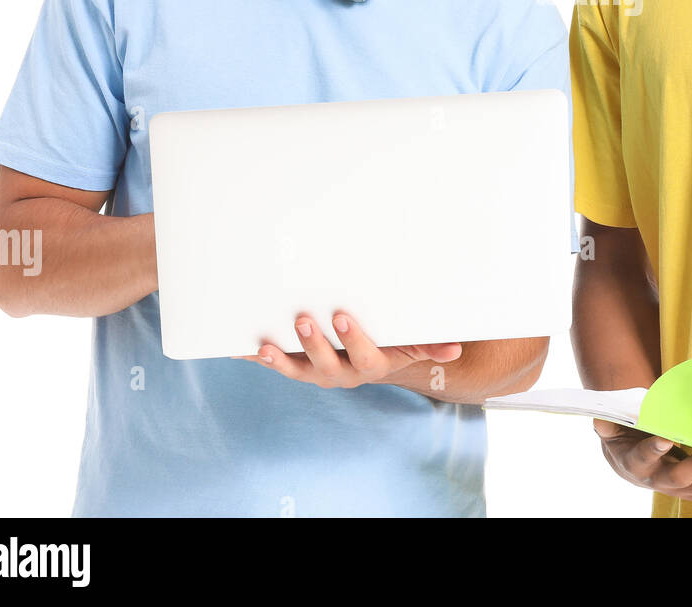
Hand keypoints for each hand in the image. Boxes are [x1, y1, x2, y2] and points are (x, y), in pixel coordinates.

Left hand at [234, 312, 461, 388]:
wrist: (370, 360)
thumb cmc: (393, 344)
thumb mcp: (412, 345)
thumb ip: (430, 346)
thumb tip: (456, 348)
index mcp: (370, 365)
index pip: (363, 356)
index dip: (352, 339)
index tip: (342, 316)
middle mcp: (340, 374)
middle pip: (324, 365)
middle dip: (312, 344)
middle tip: (303, 319)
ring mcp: (315, 373)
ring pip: (296, 370)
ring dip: (279, 359)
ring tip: (264, 345)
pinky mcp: (295, 367)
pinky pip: (275, 364)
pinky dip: (254, 357)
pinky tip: (235, 346)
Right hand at [592, 420, 691, 500]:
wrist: (634, 464)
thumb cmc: (626, 439)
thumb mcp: (613, 430)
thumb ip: (609, 423)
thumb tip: (601, 417)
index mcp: (639, 465)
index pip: (645, 459)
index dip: (654, 450)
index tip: (665, 438)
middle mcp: (663, 482)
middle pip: (683, 478)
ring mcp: (686, 489)